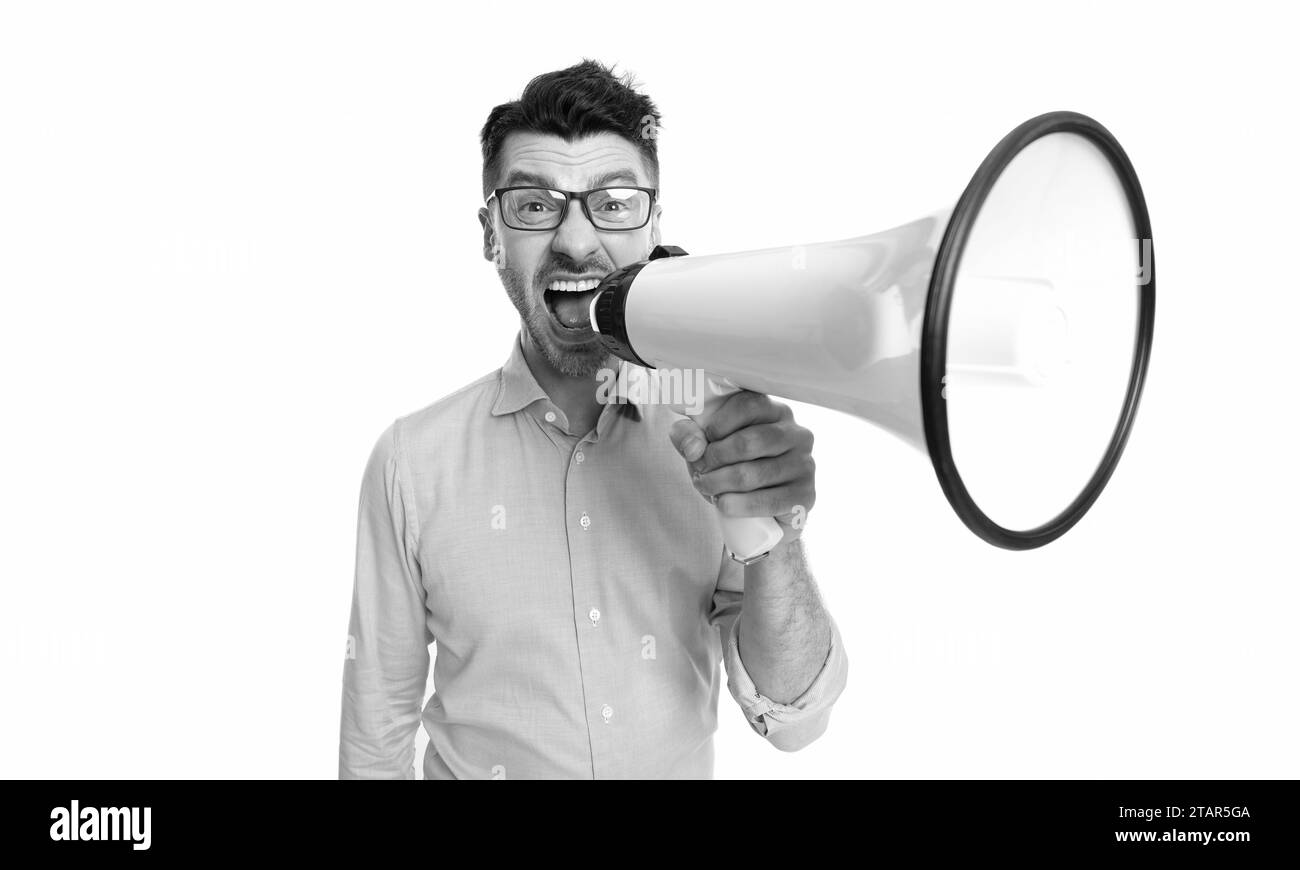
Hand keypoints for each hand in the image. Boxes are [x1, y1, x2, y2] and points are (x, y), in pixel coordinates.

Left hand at [669, 390, 815, 546]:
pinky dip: (738, 504)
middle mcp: (797, 434)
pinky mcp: (805, 495)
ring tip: (705, 487)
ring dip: (720, 483)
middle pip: (749, 441)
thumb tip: (693, 446)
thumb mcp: (708, 445)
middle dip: (715, 458)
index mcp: (776, 412)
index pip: (748, 405)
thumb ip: (689, 435)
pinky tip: (723, 503)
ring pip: (754, 473)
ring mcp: (805, 465)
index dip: (719, 424)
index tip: (705, 439)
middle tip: (700, 469)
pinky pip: (768, 500)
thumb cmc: (734, 467)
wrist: (761, 510)